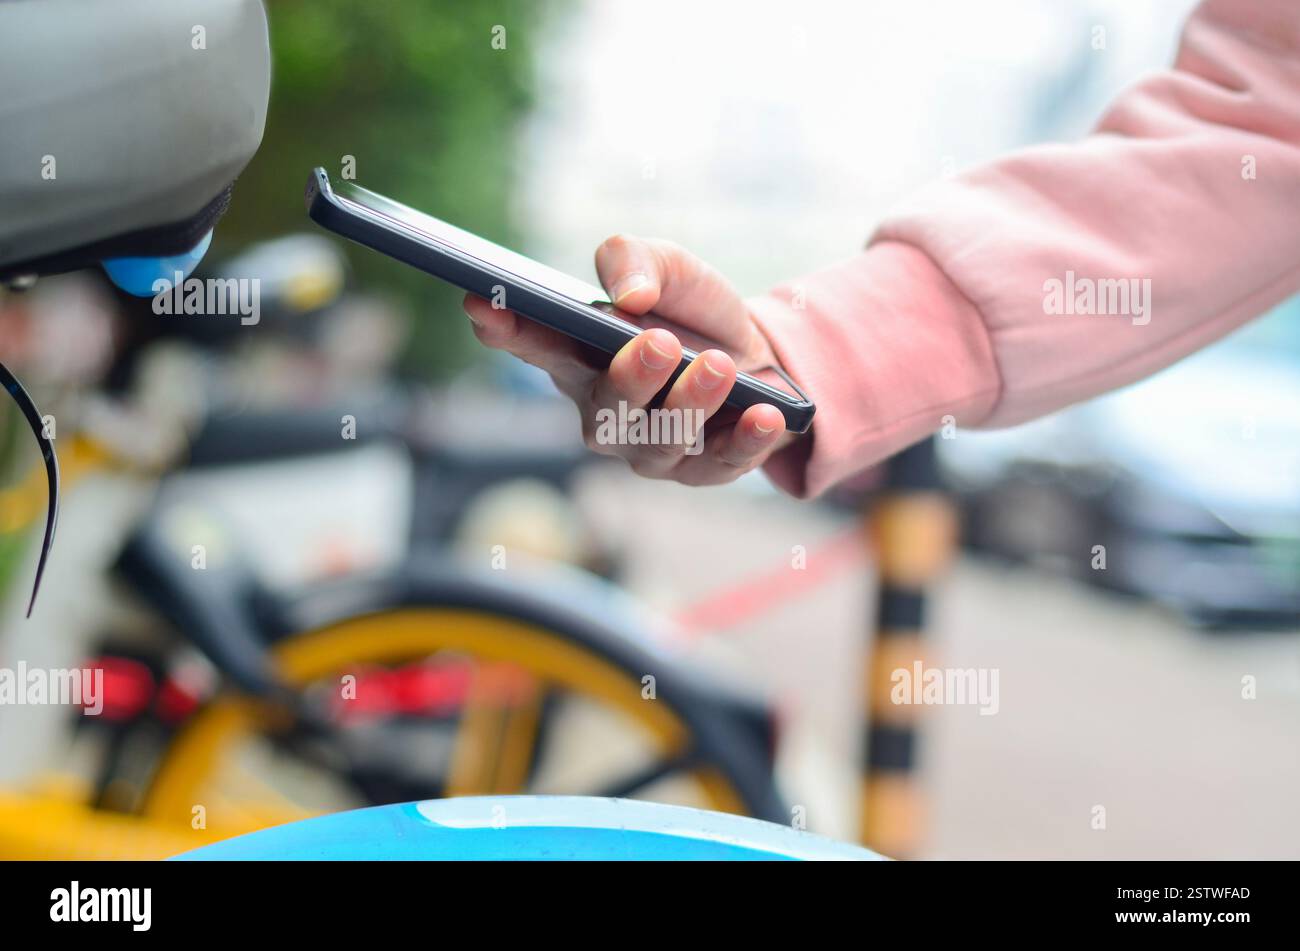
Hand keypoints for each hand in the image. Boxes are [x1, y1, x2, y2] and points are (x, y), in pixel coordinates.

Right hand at [463, 235, 792, 485]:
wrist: (760, 355)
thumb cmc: (692, 313)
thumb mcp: (669, 267)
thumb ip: (636, 259)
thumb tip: (630, 295)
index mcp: (579, 359)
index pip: (533, 343)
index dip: (504, 326)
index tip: (482, 299)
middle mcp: (605, 414)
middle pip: (606, 410)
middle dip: (632, 378)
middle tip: (659, 341)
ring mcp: (651, 450)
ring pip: (662, 441)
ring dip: (692, 404)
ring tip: (719, 365)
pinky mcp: (703, 471)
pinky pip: (721, 464)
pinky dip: (744, 442)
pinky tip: (765, 416)